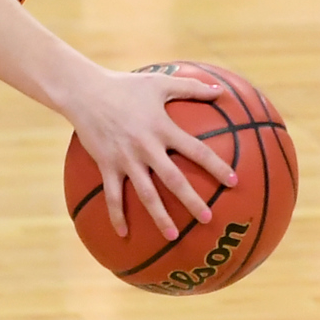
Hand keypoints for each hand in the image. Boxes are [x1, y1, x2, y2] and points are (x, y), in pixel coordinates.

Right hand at [66, 68, 238, 239]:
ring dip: (160, 216)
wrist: (85, 92)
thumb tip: (220, 91)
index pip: (196, 150)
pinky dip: (117, 215)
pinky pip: (112, 195)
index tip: (234, 182)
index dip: (216, 166)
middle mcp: (146, 147)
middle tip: (208, 218)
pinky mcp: (106, 166)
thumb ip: (192, 87)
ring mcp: (126, 159)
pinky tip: (123, 233)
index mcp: (162, 128)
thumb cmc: (125, 85)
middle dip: (192, 201)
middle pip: (174, 179)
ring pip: (146, 194)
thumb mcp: (160, 82)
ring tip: (173, 237)